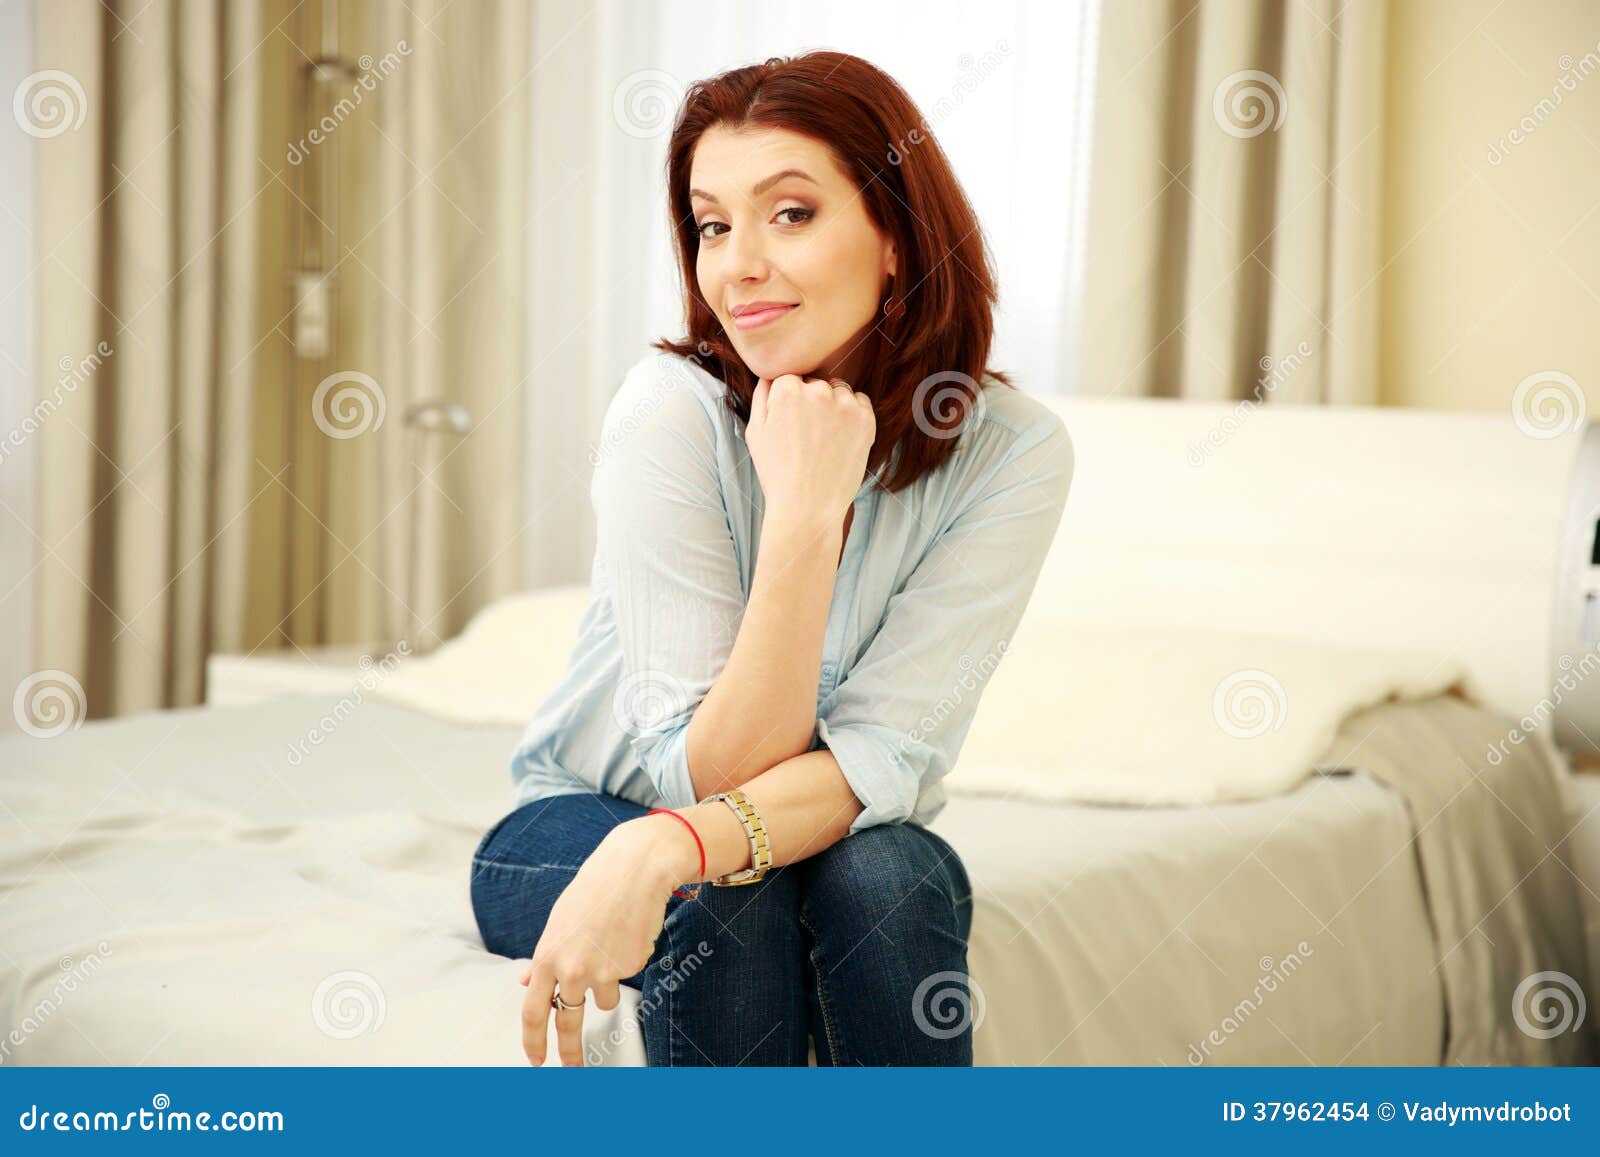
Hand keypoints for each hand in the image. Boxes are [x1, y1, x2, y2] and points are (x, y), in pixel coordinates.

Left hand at [514, 814, 695, 1065]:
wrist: (634, 870)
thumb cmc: (594, 891)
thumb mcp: (558, 922)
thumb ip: (545, 957)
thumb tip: (526, 982)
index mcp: (547, 956)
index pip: (533, 1011)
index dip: (533, 1040)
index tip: (535, 1059)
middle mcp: (572, 969)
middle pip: (567, 1022)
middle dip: (569, 1050)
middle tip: (572, 1067)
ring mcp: (603, 970)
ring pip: (603, 1000)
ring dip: (607, 982)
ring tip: (610, 944)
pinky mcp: (631, 967)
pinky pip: (626, 977)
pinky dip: (627, 962)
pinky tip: (627, 934)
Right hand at [745, 374, 874, 528]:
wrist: (808, 507)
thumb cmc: (777, 473)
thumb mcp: (755, 433)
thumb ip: (761, 396)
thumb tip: (771, 375)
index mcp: (786, 390)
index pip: (791, 379)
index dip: (790, 403)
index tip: (791, 425)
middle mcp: (816, 391)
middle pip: (816, 384)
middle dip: (812, 403)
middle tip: (808, 437)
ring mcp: (843, 404)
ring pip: (839, 391)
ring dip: (834, 406)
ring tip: (825, 439)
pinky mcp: (865, 419)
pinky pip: (861, 402)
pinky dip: (854, 415)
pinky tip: (841, 439)